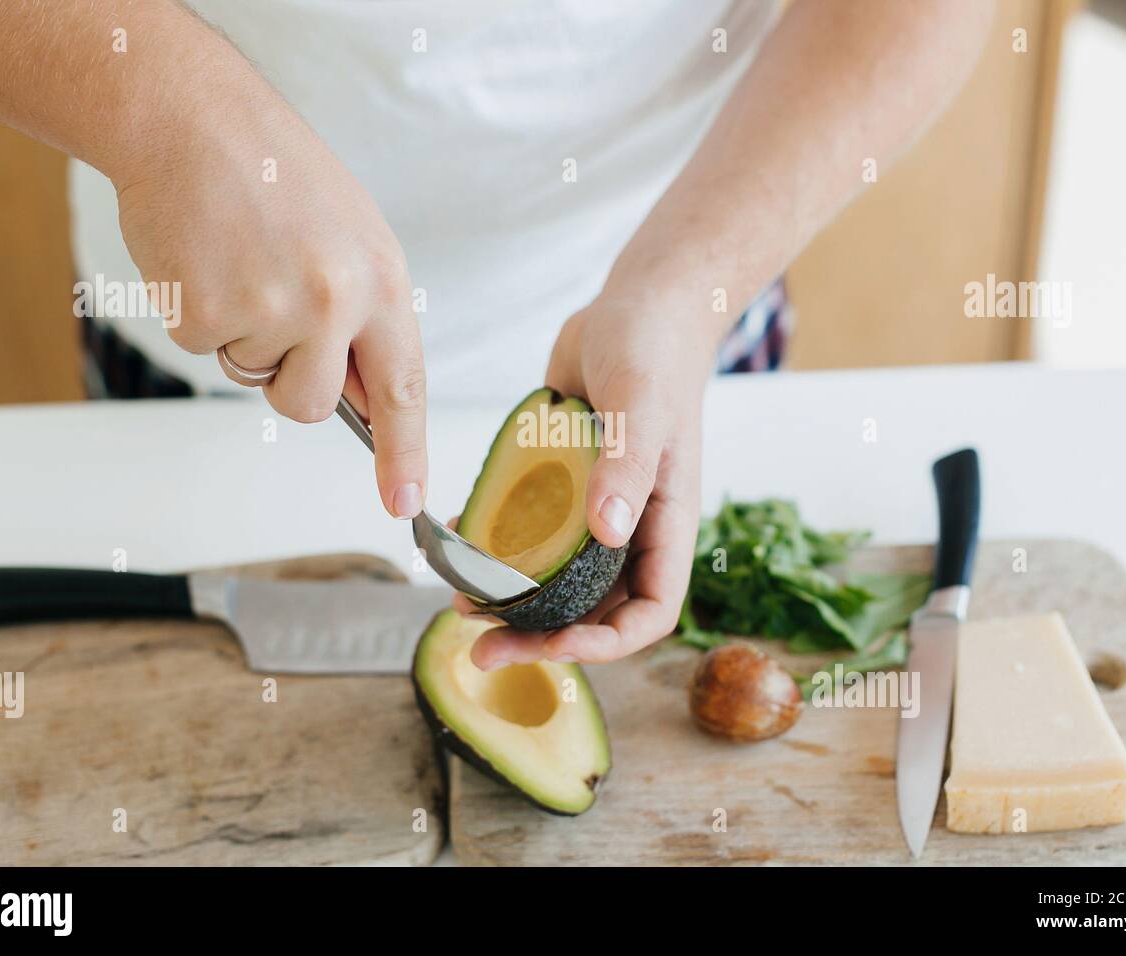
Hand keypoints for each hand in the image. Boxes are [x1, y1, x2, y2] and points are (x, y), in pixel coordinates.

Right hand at [113, 81, 426, 519]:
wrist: (193, 121)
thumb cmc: (276, 177)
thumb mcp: (353, 240)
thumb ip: (365, 319)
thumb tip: (365, 398)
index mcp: (382, 284)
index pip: (403, 390)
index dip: (405, 453)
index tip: (405, 502)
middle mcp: (335, 303)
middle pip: (314, 404)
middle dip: (291, 380)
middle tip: (274, 306)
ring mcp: (271, 311)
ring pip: (255, 379)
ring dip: (243, 339)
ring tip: (242, 264)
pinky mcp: (208, 315)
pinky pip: (205, 348)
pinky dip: (199, 314)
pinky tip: (207, 259)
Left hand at [457, 299, 715, 666]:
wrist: (639, 304)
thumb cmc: (655, 350)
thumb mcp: (643, 406)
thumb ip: (628, 467)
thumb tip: (607, 531)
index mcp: (666, 522)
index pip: (651, 610)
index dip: (607, 641)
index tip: (554, 643)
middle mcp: (631, 524)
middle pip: (594, 607)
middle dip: (541, 635)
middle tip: (483, 646)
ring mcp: (595, 506)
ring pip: (556, 577)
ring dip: (512, 600)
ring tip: (460, 605)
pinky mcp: (562, 482)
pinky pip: (530, 530)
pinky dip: (496, 543)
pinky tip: (460, 538)